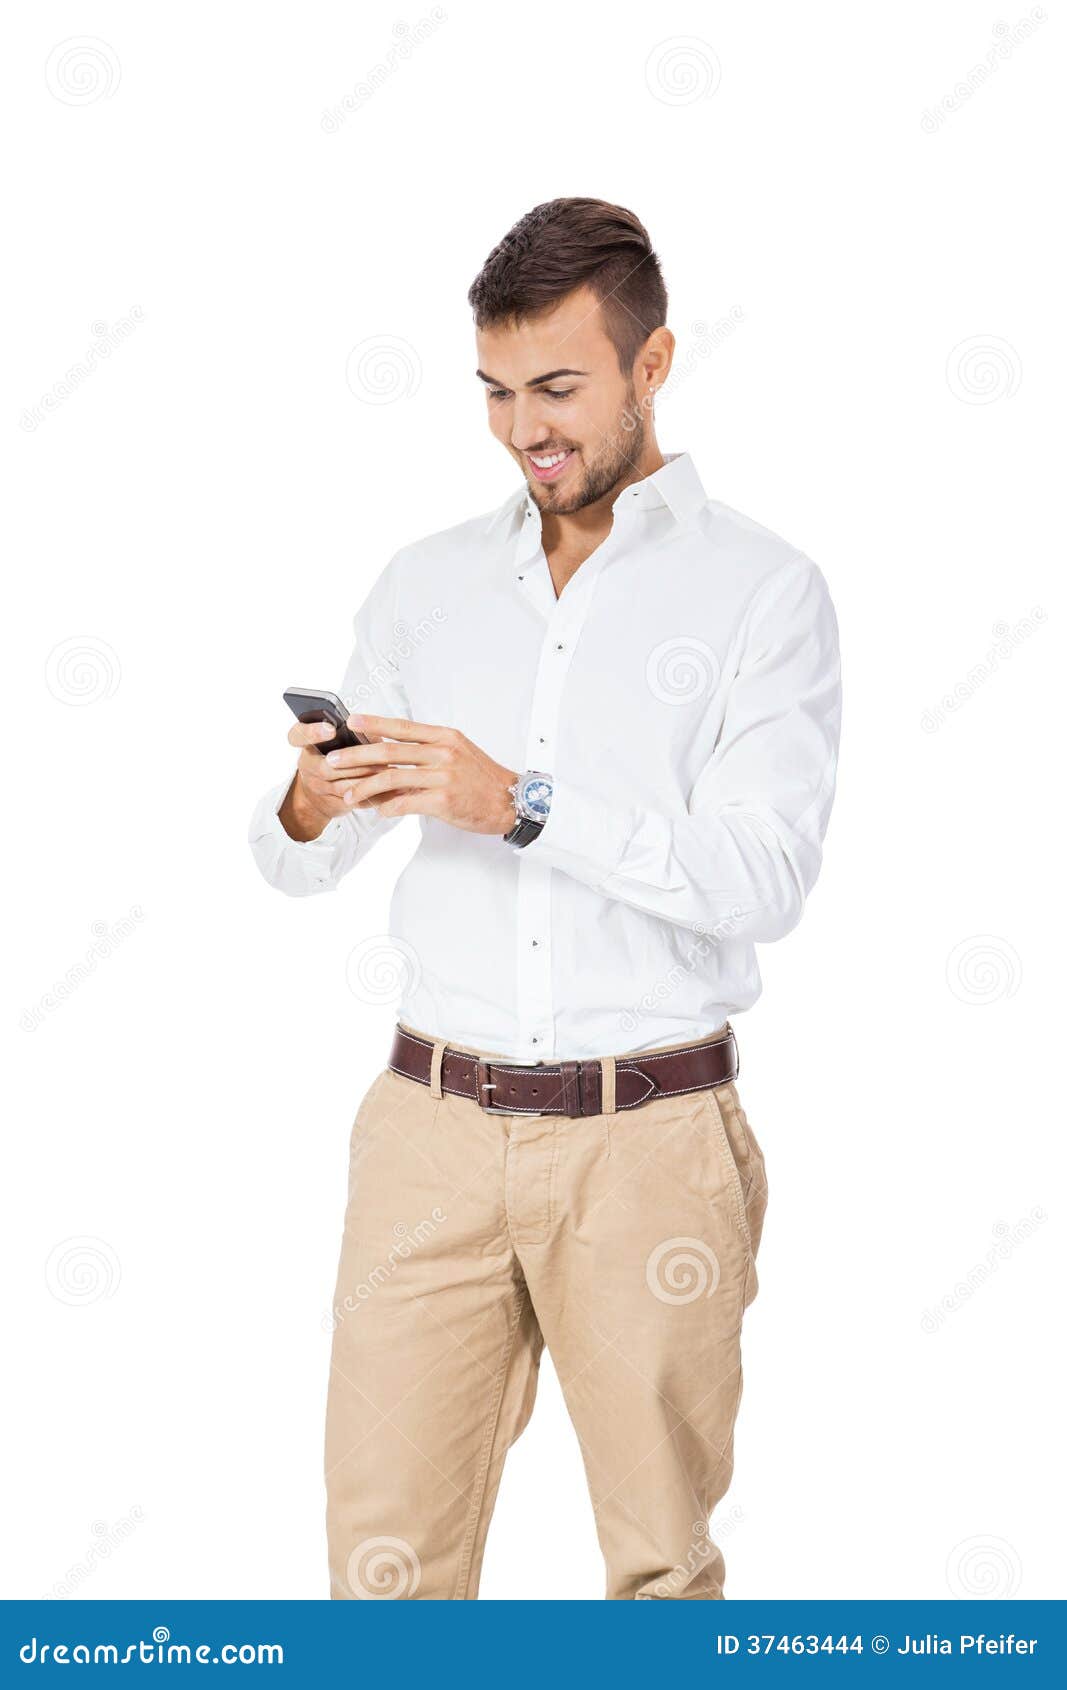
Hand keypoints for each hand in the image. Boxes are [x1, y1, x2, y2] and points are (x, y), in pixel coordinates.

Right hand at [278, 719, 404, 841]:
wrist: (320, 794)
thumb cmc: (336, 756)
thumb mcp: (339, 740)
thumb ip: (352, 732)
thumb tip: (372, 728)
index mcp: (306, 745)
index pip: (298, 735)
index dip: (313, 732)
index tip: (332, 729)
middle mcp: (307, 767)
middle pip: (325, 767)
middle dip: (354, 762)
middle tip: (378, 755)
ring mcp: (319, 788)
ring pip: (342, 787)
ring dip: (367, 779)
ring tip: (388, 771)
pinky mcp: (333, 804)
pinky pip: (355, 801)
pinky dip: (374, 795)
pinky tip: (391, 789)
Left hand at [323, 713, 518, 835]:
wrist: (510, 801)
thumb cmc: (482, 778)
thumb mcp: (458, 752)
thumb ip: (429, 748)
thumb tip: (396, 748)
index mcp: (444, 737)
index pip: (402, 727)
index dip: (374, 724)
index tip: (351, 722)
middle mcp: (442, 752)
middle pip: (389, 751)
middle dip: (355, 756)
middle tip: (333, 762)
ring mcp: (443, 775)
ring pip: (391, 778)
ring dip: (365, 787)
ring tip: (349, 794)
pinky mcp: (443, 799)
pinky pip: (405, 802)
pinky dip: (387, 807)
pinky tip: (378, 811)